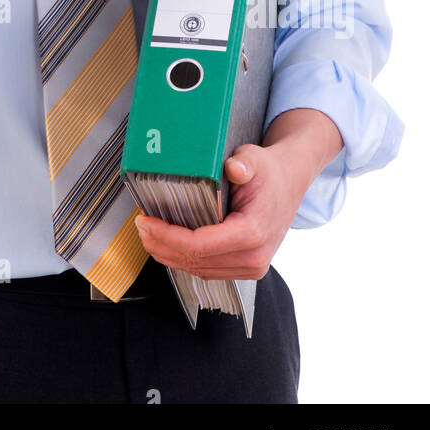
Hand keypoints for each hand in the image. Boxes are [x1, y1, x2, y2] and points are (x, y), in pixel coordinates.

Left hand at [134, 139, 313, 281]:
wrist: (289, 184)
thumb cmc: (269, 172)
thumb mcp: (255, 159)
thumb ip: (243, 163)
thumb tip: (234, 168)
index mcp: (253, 233)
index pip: (199, 246)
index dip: (167, 236)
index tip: (145, 222)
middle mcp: (254, 258)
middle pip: (195, 261)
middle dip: (161, 246)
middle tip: (140, 226)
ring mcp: (252, 267)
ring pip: (199, 270)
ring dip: (170, 256)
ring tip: (148, 235)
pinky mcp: (246, 268)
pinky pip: (209, 270)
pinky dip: (185, 259)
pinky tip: (168, 244)